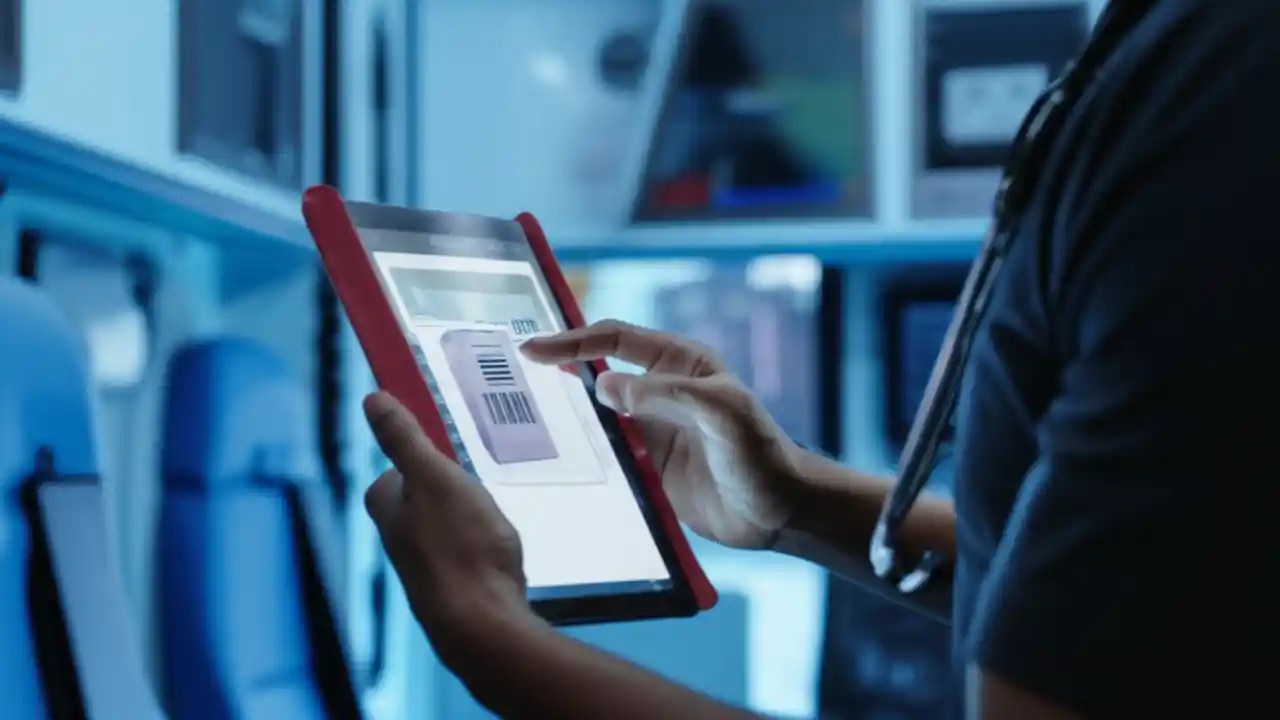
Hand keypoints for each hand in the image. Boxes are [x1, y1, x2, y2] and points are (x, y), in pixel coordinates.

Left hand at [362, 391, 537, 661]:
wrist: (481, 623)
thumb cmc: (458, 544)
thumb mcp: (433, 477)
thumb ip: (404, 439)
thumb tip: (371, 398)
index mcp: (387, 509)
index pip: (391, 474)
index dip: (416, 460)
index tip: (444, 452)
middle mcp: (398, 540)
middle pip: (419, 502)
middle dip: (445, 491)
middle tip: (476, 480)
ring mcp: (426, 569)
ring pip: (444, 530)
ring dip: (465, 520)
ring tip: (491, 515)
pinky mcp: (454, 590)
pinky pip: (465, 555)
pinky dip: (480, 547)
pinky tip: (498, 550)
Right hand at [521, 320, 804, 549]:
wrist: (779, 511)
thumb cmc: (760, 453)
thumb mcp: (721, 412)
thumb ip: (665, 394)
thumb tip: (604, 384)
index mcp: (680, 363)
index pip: (616, 339)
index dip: (572, 340)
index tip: (533, 349)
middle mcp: (661, 390)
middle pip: (598, 369)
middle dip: (558, 366)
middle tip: (510, 372)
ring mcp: (652, 428)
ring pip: (596, 412)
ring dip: (564, 410)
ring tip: (517, 412)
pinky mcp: (647, 465)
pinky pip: (604, 451)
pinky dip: (578, 449)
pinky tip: (552, 454)